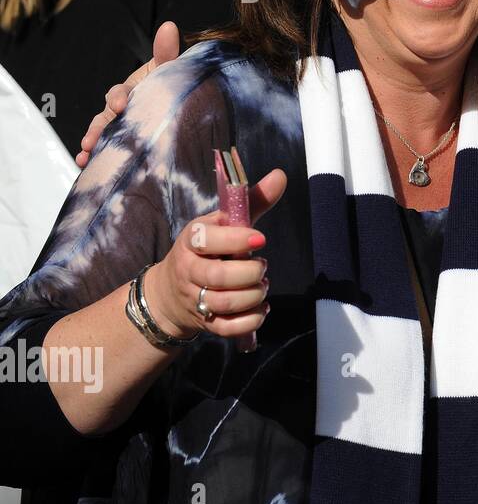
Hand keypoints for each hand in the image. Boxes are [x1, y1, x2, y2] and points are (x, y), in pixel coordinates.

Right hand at [76, 22, 179, 167]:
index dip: (118, 97)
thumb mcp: (168, 68)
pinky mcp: (123, 140)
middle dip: (96, 129)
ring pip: (102, 134)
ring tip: (85, 158)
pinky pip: (107, 149)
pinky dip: (95, 157)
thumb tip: (168, 26)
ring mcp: (119, 125)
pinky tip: (87, 167)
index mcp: (130, 90)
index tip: (120, 104)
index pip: (119, 93)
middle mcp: (120, 108)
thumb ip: (166, 51)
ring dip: (92, 145)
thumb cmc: (169, 83)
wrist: (178, 100)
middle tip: (91, 140)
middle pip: (104, 118)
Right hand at [146, 169, 286, 340]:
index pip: (207, 239)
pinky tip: (261, 308)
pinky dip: (251, 320)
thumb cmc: (209, 250)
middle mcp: (189, 270)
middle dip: (250, 273)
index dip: (236, 240)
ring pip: (224, 303)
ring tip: (262, 286)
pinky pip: (228, 328)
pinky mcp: (205, 323)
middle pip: (219, 276)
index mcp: (192, 241)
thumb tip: (280, 175)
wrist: (171, 292)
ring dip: (253, 296)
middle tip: (262, 267)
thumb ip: (253, 201)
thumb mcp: (224, 223)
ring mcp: (195, 299)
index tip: (260, 239)